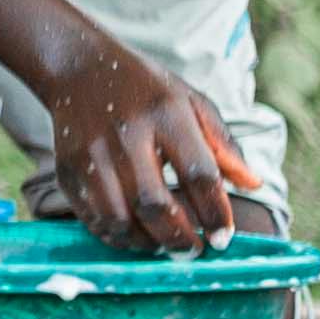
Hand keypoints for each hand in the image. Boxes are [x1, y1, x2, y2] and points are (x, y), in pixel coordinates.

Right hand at [45, 56, 247, 258]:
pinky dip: (116, 236)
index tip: (223, 237)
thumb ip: (223, 144)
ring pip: (120, 219)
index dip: (215, 213)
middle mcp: (127, 135)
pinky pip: (92, 218)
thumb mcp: (191, 102)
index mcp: (167, 115)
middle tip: (194, 251)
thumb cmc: (146, 89)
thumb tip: (252, 185)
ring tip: (163, 244)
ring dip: (146, 243)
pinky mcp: (67, 169)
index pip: (199, 174)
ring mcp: (92, 154)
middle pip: (155, 205)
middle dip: (179, 239)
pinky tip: (134, 234)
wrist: (78, 67)